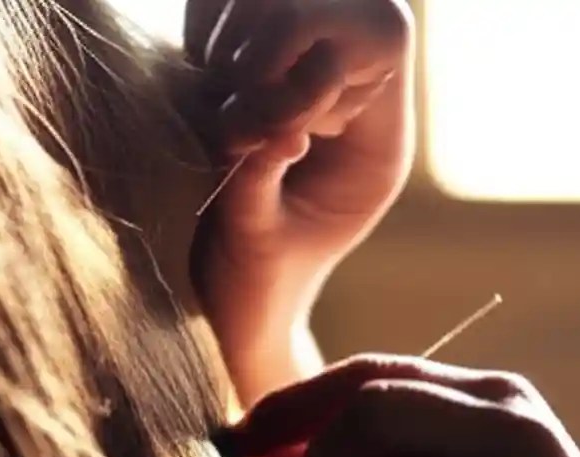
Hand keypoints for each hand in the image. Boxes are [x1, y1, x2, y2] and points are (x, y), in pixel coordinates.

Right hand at [184, 0, 414, 304]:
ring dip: (232, 38)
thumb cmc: (255, 287)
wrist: (228, 304)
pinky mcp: (255, 67)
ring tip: (212, 106)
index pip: (381, 39)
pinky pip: (232, 9)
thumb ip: (262, 178)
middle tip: (229, 102)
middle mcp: (352, 96)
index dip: (316, 59)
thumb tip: (277, 125)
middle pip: (332, 1)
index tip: (260, 122)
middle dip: (269, 36)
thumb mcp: (256, 240)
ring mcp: (302, 73)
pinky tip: (198, 83)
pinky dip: (204, 28)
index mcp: (378, 140)